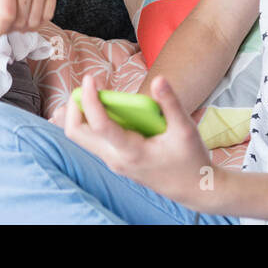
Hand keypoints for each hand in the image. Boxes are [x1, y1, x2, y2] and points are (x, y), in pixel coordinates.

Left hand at [57, 72, 213, 210]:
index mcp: (132, 152)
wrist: (194, 189)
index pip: (99, 125)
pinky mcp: (116, 160)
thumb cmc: (190, 159)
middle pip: (76, 133)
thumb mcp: (185, 129)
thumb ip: (170, 103)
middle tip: (88, 85)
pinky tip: (102, 105)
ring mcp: (113, 161)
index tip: (90, 78)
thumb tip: (159, 79)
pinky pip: (92, 139)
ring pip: (80, 137)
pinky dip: (89, 120)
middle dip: (74, 107)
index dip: (90, 99)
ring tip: (92, 91)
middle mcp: (116, 159)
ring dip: (79, 113)